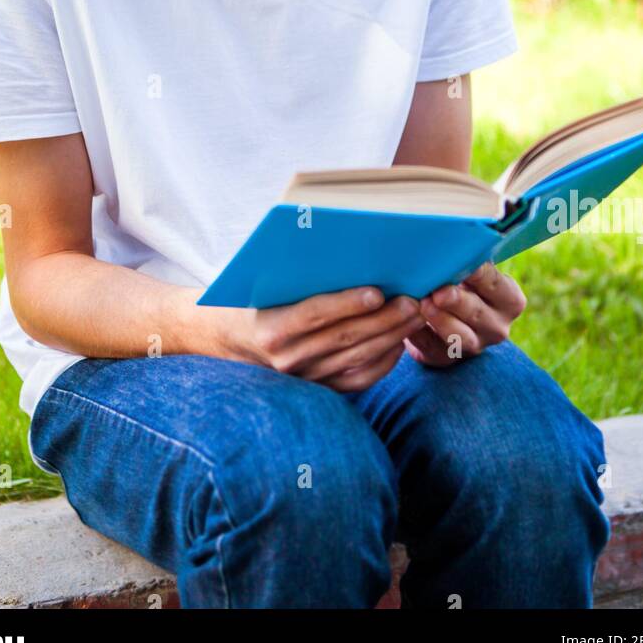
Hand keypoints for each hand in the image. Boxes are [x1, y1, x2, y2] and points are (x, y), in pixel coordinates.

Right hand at [219, 286, 427, 390]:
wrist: (227, 342)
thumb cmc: (251, 301)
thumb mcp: (263, 285)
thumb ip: (296, 275)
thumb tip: (343, 253)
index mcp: (270, 329)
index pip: (313, 315)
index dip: (346, 304)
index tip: (376, 291)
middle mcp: (287, 359)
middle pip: (344, 338)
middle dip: (383, 319)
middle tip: (413, 299)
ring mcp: (304, 378)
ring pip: (356, 358)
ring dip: (391, 336)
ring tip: (415, 314)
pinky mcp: (319, 389)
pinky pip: (358, 380)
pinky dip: (383, 361)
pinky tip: (400, 341)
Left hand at [404, 263, 526, 367]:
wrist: (449, 314)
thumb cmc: (460, 280)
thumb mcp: (472, 271)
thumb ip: (468, 260)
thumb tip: (455, 237)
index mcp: (509, 300)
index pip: (497, 285)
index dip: (480, 275)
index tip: (465, 265)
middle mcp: (498, 327)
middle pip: (478, 313)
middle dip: (458, 302)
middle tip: (440, 291)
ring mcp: (474, 346)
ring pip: (460, 337)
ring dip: (441, 321)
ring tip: (424, 305)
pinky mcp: (447, 359)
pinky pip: (433, 350)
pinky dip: (420, 336)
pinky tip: (407, 323)